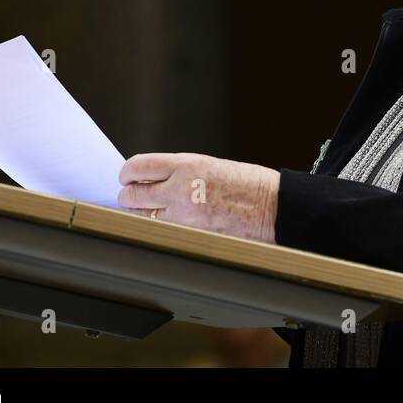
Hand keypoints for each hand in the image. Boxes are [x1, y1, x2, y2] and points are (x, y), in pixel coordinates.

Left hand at [118, 152, 279, 242]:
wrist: (274, 207)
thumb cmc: (249, 184)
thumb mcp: (211, 166)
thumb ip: (179, 172)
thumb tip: (150, 179)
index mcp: (187, 165)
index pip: (137, 167)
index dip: (127, 173)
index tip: (128, 176)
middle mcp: (180, 190)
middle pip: (132, 195)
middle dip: (129, 195)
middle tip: (134, 194)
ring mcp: (184, 217)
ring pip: (142, 217)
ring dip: (141, 213)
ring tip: (152, 209)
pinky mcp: (189, 236)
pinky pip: (161, 231)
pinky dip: (159, 226)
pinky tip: (168, 222)